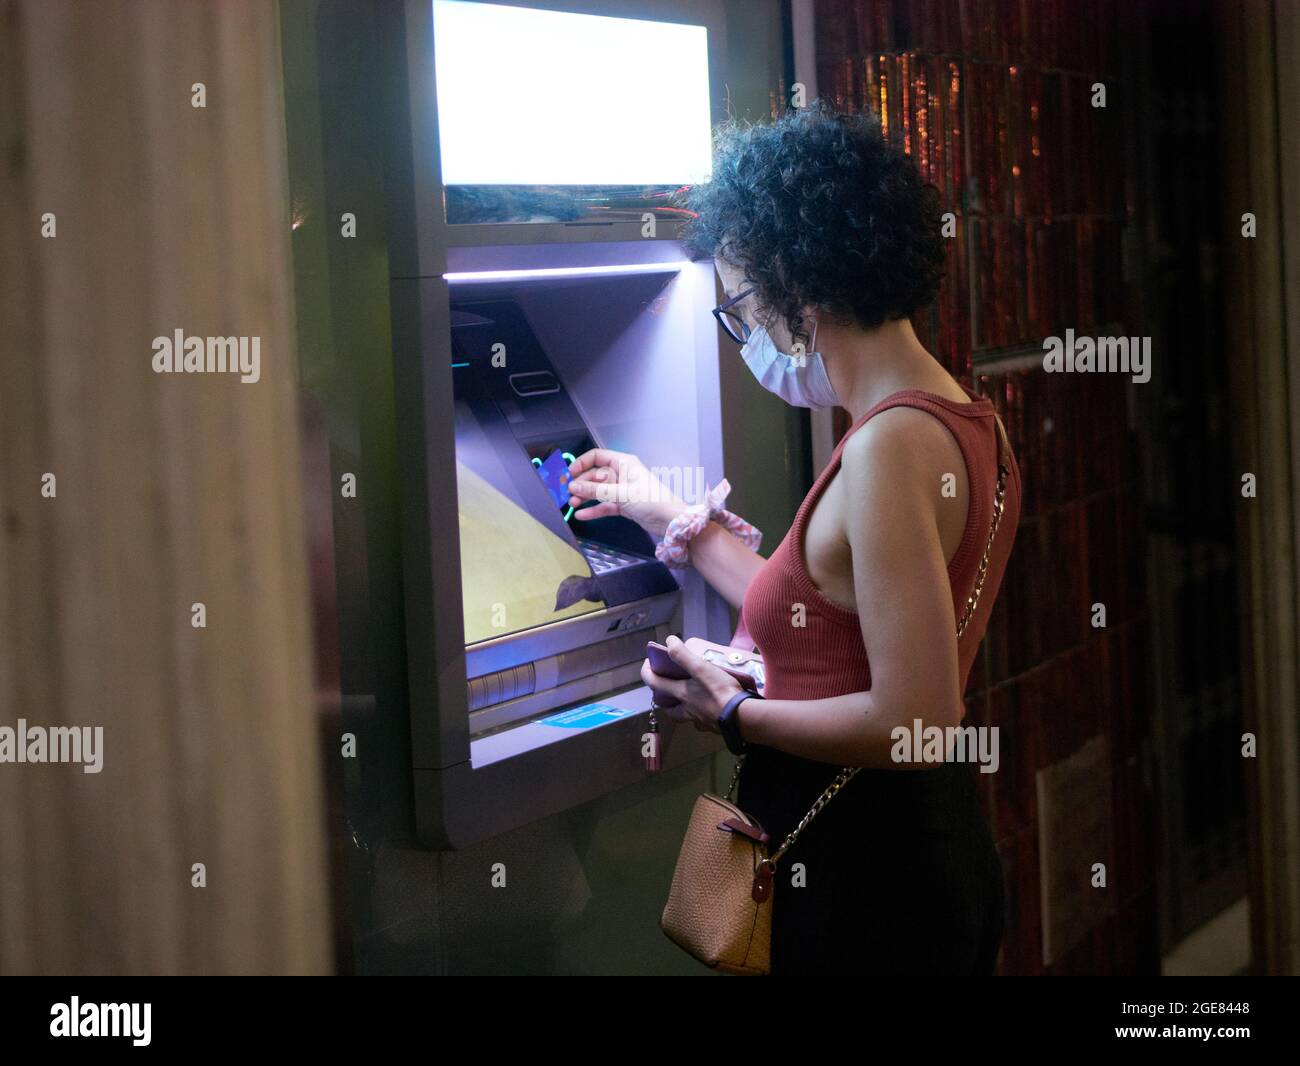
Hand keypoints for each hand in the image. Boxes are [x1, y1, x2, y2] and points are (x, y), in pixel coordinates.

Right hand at [566, 448, 686, 539]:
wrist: (670, 521)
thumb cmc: (652, 500)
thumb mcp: (621, 494)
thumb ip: (596, 491)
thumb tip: (574, 487)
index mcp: (624, 463)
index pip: (597, 457)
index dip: (582, 463)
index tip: (569, 474)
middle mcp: (622, 474)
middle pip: (595, 475)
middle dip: (581, 484)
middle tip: (568, 493)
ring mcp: (622, 490)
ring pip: (598, 491)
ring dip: (585, 497)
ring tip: (572, 504)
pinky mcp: (623, 504)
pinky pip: (604, 505)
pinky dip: (594, 509)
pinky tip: (581, 514)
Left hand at [640, 635, 744, 733]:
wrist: (742, 717)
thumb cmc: (720, 692)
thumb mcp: (701, 668)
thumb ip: (683, 655)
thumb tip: (669, 641)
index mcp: (681, 694)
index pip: (654, 683)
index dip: (647, 672)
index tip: (647, 663)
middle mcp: (687, 710)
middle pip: (667, 707)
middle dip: (663, 698)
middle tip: (666, 687)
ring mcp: (700, 720)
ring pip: (684, 716)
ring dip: (681, 708)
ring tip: (689, 698)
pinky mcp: (713, 727)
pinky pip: (703, 721)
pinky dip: (702, 715)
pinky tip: (710, 709)